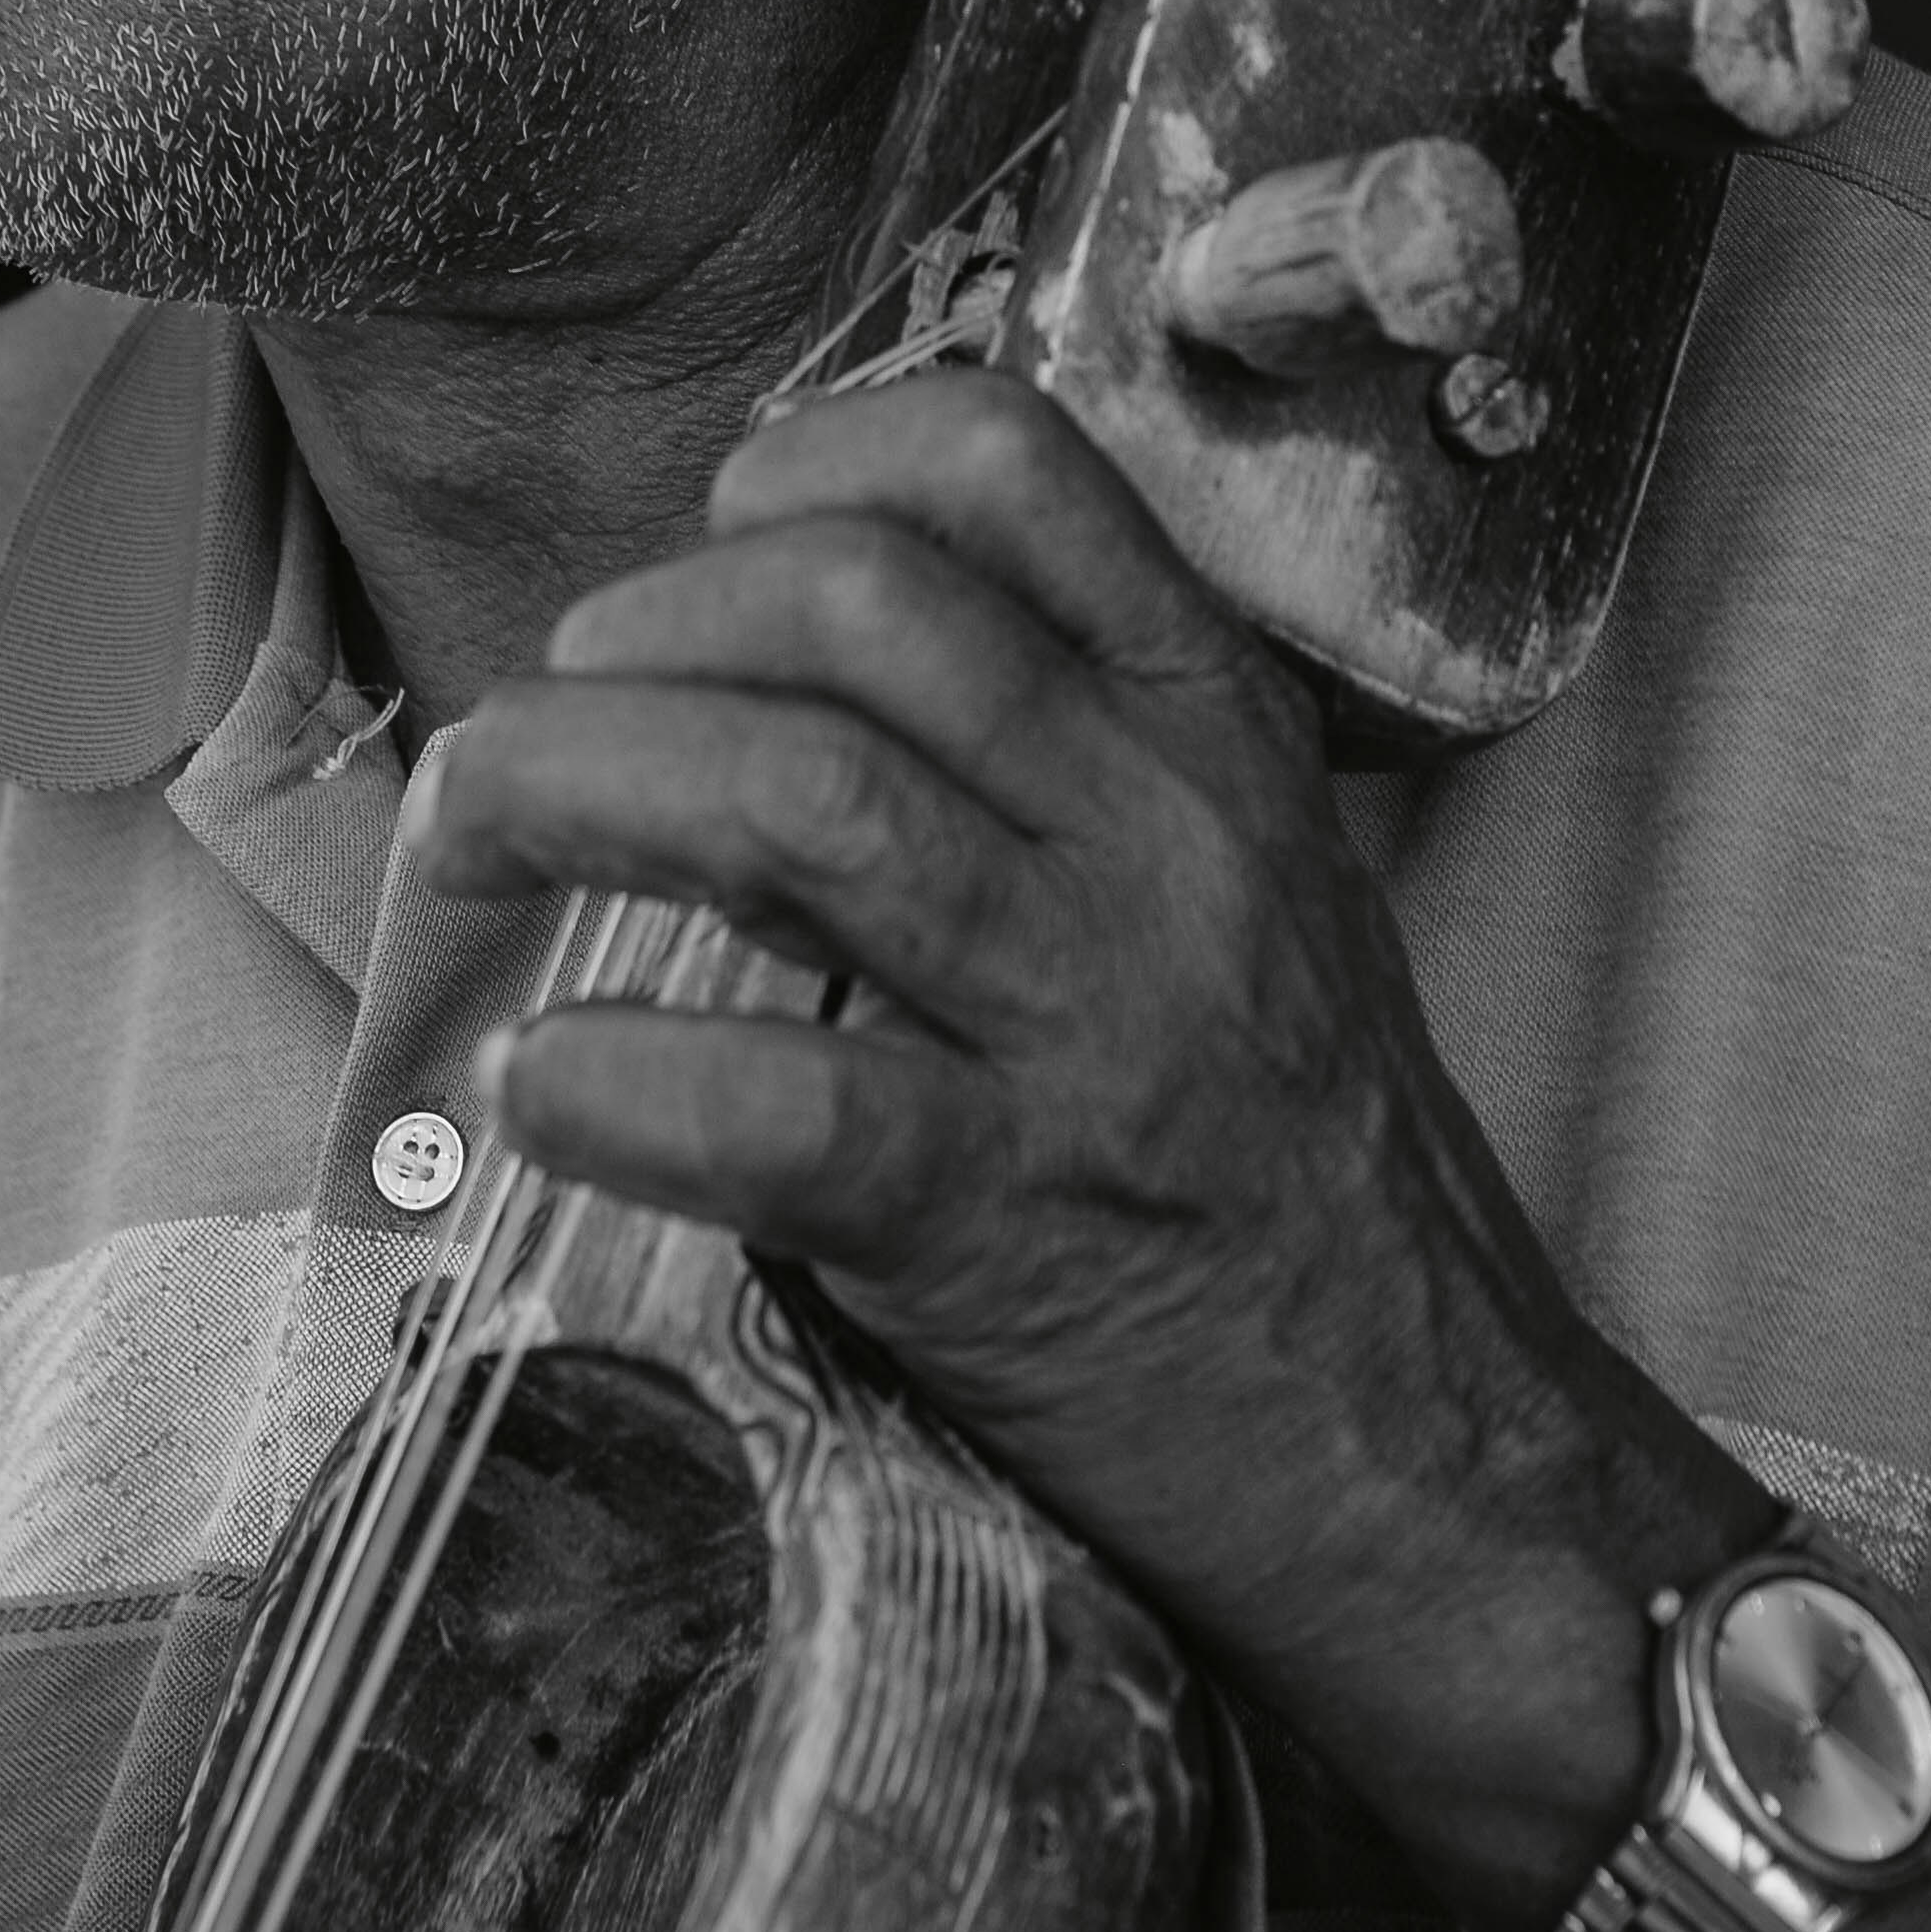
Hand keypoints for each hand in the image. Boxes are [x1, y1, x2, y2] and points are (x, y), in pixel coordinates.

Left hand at [406, 365, 1764, 1931]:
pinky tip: (533, 1085)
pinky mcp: (1019, 1228)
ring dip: (581, 790)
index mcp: (1215, 730)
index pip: (1010, 472)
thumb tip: (762, 687)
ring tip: (482, 834)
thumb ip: (1063, 772)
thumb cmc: (1305, 1173)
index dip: (817, 461)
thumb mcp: (1242, 895)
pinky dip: (615, 1079)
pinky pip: (783, 1109)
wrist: (1449, 1470)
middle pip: (857, 608)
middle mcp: (1165, 840)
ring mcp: (1098, 1028)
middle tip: (548, 712)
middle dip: (645, 629)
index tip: (719, 528)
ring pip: (800, 806)